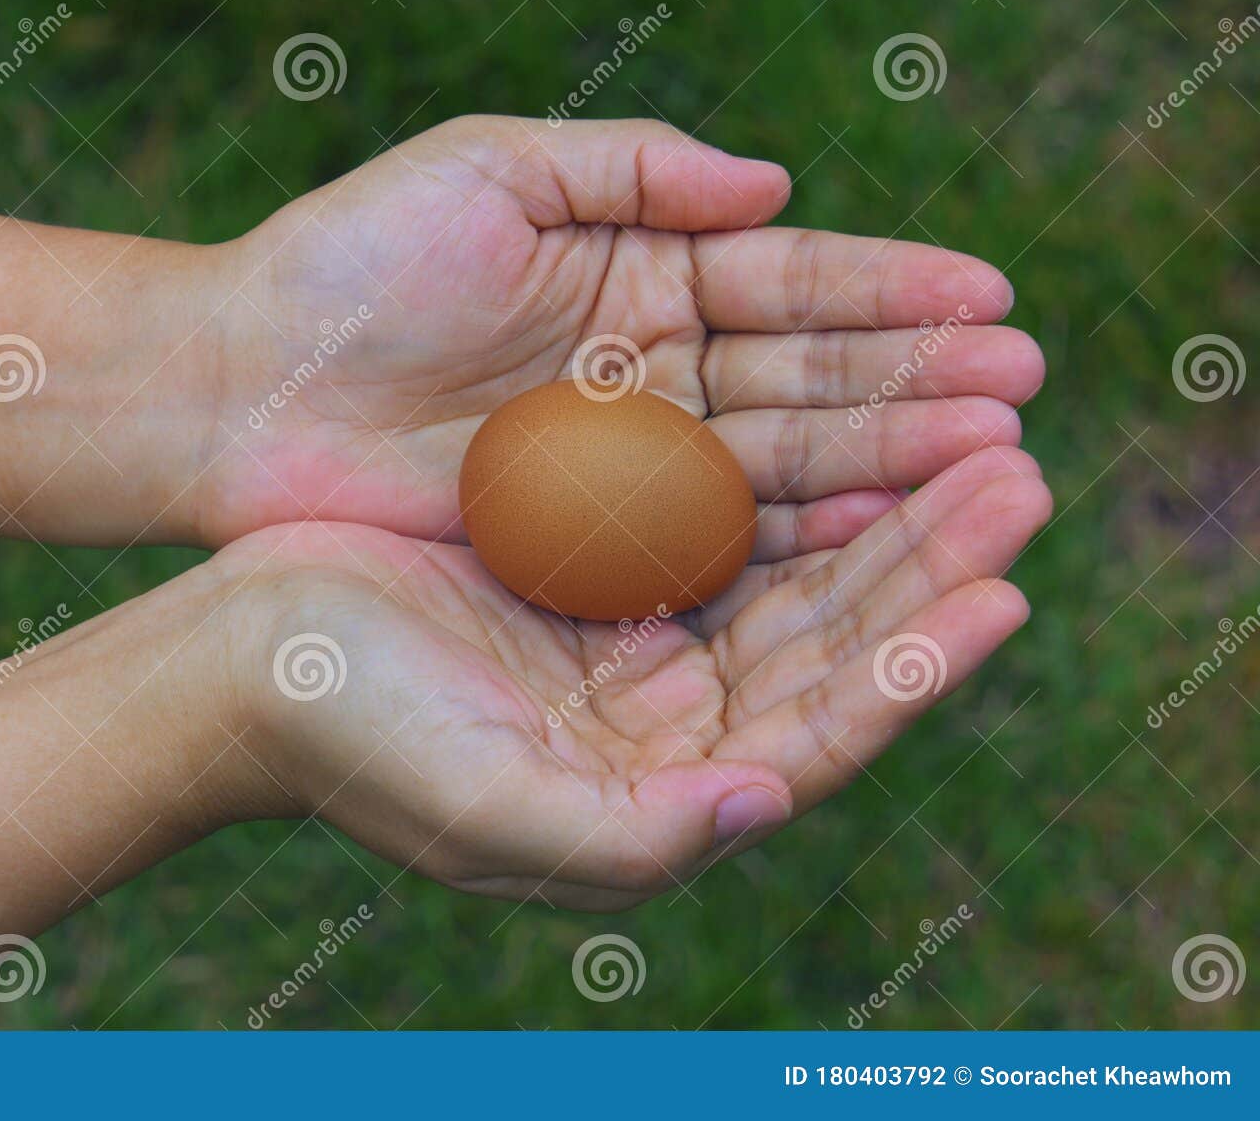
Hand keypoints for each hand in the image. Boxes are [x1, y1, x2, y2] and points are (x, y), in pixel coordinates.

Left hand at [192, 115, 1042, 556]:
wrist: (245, 386)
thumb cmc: (353, 263)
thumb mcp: (492, 171)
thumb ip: (634, 169)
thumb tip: (775, 187)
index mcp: (638, 270)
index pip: (789, 281)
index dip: (890, 290)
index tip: (990, 298)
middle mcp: (650, 369)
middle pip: (804, 376)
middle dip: (913, 381)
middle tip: (1021, 391)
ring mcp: (627, 459)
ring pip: (776, 461)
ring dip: (882, 461)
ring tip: (986, 461)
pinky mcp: (590, 536)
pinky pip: (708, 536)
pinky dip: (793, 534)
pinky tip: (878, 531)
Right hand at [216, 446, 1050, 909]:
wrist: (243, 657)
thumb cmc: (349, 738)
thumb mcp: (481, 807)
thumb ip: (624, 839)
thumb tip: (765, 801)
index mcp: (659, 796)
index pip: (820, 736)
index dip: (913, 668)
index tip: (1000, 594)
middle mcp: (670, 726)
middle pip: (829, 642)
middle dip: (927, 563)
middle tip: (1017, 475)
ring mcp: (640, 641)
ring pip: (792, 571)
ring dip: (882, 505)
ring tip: (972, 433)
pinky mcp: (603, 567)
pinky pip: (723, 513)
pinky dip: (788, 472)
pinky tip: (846, 420)